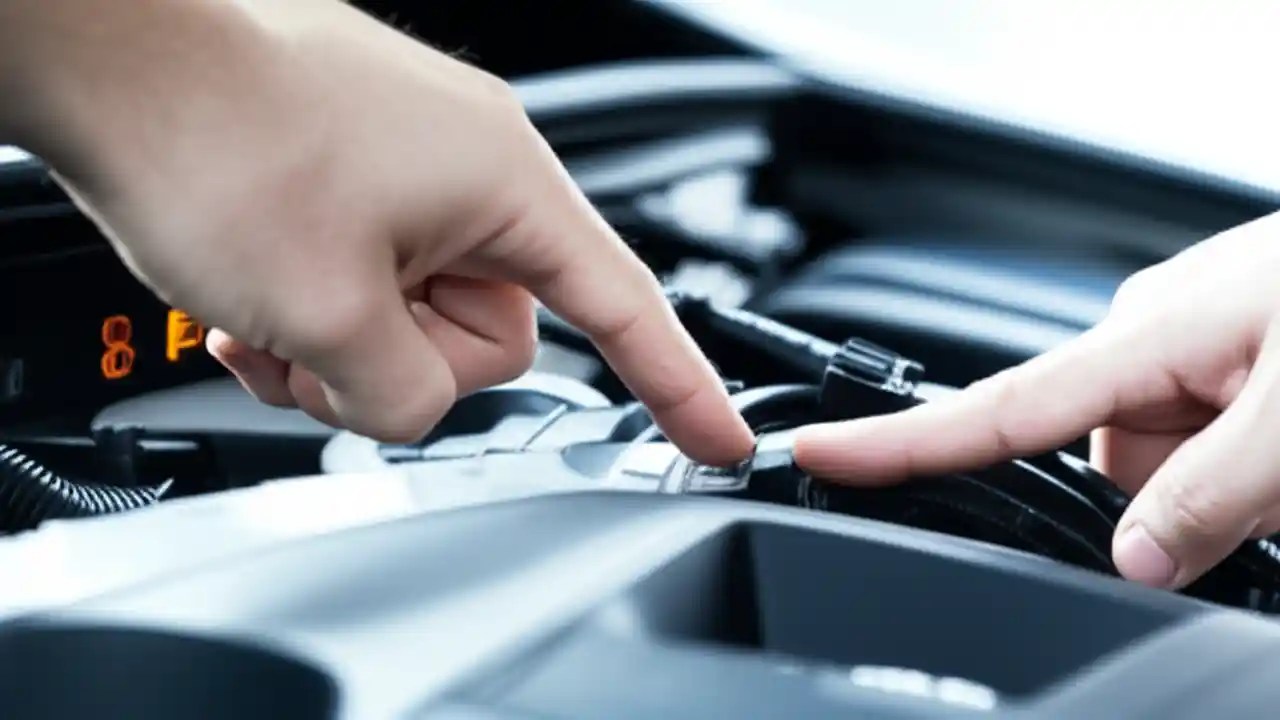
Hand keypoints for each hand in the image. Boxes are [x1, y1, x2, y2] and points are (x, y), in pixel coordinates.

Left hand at [1, 0, 753, 464]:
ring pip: (413, 314)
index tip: (719, 439)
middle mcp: (469, 163)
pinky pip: (367, 274)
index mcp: (503, 182)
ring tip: (262, 313)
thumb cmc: (209, 136)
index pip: (622, 307)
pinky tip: (248, 293)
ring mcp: (408, 162)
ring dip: (338, 340)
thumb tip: (410, 404)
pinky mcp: (353, 168)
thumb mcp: (327, 314)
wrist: (102, 52)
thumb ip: (406, 397)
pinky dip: (311, 306)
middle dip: (401, 363)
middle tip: (320, 343)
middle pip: (489, 333)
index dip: (679, 386)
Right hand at [794, 210, 1279, 589]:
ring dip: (1225, 490)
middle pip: (1100, 463)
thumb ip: (1215, 490)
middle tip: (1272, 495)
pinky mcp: (1230, 355)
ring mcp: (1194, 345)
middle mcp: (1153, 337)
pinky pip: (1202, 439)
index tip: (818, 454)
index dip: (899, 441)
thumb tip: (1136, 556)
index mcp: (1146, 335)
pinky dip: (1245, 466)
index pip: (994, 408)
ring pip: (1161, 462)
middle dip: (1167, 503)